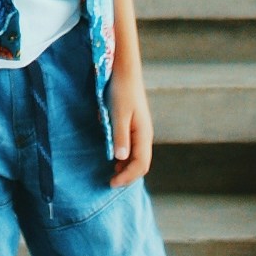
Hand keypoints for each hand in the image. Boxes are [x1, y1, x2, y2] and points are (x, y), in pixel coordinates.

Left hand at [105, 66, 153, 185]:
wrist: (125, 72)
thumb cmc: (121, 91)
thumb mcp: (118, 114)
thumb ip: (120, 136)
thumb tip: (121, 159)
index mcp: (143, 134)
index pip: (140, 165)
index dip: (127, 177)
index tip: (111, 183)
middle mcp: (145, 135)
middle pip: (142, 164)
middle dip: (128, 176)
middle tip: (111, 182)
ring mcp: (141, 131)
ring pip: (138, 157)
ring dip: (127, 168)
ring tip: (113, 173)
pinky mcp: (135, 126)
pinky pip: (133, 148)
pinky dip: (125, 158)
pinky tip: (114, 158)